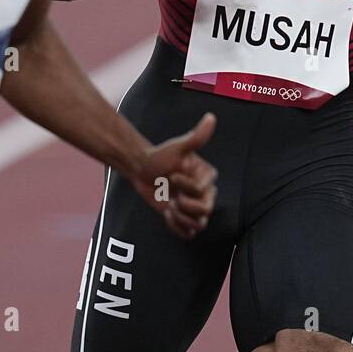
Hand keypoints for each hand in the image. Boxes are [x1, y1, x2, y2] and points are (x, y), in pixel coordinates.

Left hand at [131, 113, 217, 239]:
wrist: (142, 170)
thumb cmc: (159, 156)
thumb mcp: (178, 147)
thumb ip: (197, 137)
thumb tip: (210, 117)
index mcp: (206, 176)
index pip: (205, 190)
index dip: (188, 186)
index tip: (173, 176)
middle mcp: (204, 192)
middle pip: (206, 211)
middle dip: (186, 207)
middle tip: (172, 199)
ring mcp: (194, 206)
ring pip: (198, 225)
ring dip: (180, 219)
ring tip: (169, 207)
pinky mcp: (183, 218)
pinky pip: (188, 234)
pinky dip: (177, 228)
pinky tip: (167, 214)